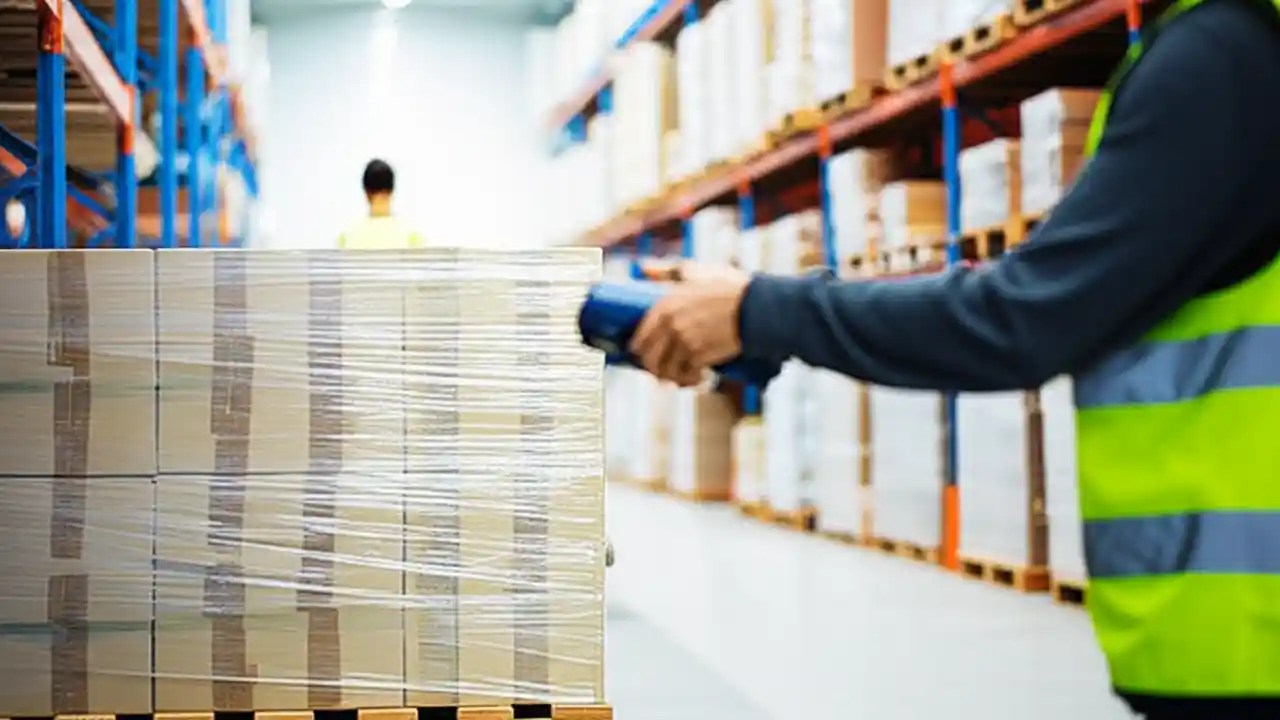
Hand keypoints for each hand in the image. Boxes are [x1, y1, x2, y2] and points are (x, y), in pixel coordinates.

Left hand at [629, 261, 751, 386]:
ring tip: (684, 376)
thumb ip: (668, 272)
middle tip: (665, 371)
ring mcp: (685, 342)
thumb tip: (643, 267)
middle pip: (649, 359)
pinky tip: (699, 377)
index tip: (647, 355)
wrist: (757, 306)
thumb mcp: (696, 273)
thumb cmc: (729, 287)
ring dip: (674, 378)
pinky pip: (687, 376)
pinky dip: (691, 380)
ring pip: (667, 372)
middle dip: (655, 369)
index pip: (641, 338)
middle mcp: (671, 325)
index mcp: (666, 305)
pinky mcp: (701, 356)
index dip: (641, 350)